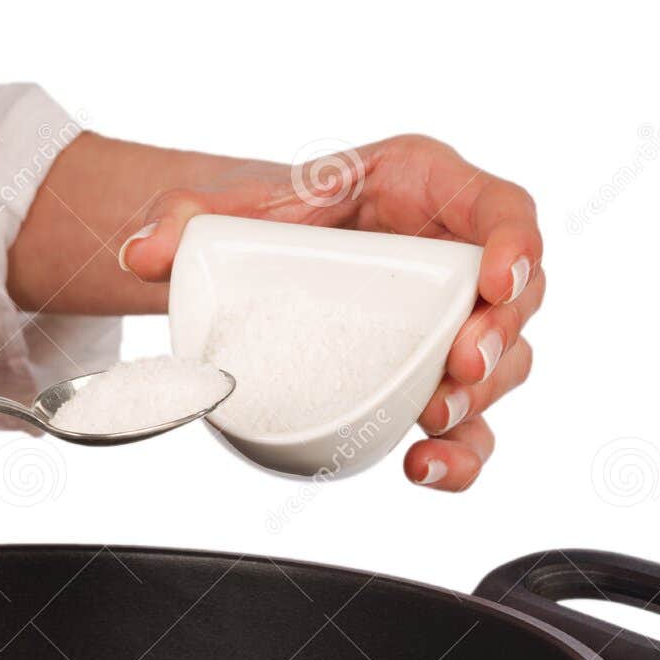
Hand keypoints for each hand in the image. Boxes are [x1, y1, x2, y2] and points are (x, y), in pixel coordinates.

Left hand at [116, 134, 541, 490]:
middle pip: (517, 298)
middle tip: (460, 368)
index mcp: (428, 189)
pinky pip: (470, 421)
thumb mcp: (234, 207)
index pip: (504, 208)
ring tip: (435, 420)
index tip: (496, 281)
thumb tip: (140, 254)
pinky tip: (424, 469)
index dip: (518, 244)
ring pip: (505, 365)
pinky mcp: (434, 376)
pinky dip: (458, 453)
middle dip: (500, 338)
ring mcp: (453, 320)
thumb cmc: (273, 216)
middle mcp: (456, 254)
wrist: (261, 256)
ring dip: (481, 400)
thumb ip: (185, 217)